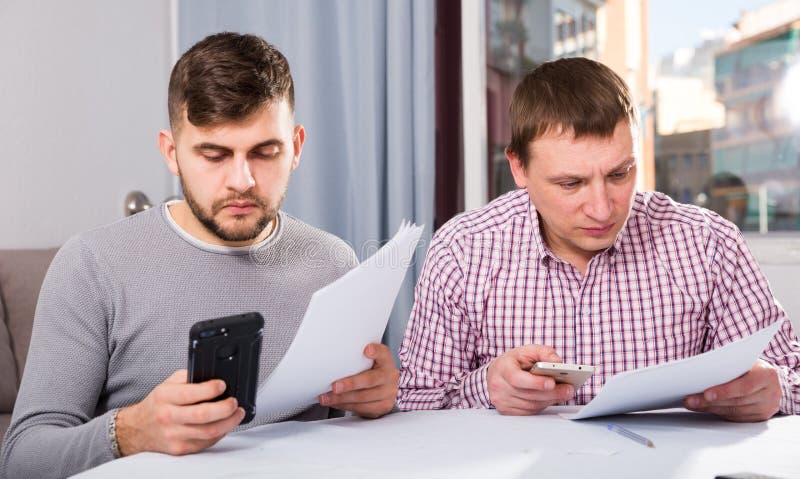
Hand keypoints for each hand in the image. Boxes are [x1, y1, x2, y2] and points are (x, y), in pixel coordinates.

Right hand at [115, 370, 244, 455]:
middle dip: (225, 408)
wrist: (138, 429)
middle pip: (203, 415)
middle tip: (234, 402)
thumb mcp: (168, 384)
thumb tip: (215, 376)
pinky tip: (224, 425)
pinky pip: (206, 443)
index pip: (191, 393)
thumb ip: (190, 378)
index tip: (223, 385)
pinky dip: (220, 433)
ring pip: (208, 432)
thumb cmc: (158, 404)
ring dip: (229, 422)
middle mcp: (168, 417)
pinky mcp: (180, 449)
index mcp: (165, 397)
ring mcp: (173, 435)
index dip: (211, 389)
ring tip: (236, 413)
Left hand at [318, 343, 398, 417]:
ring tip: (327, 397)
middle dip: (350, 384)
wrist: (384, 388)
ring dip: (342, 399)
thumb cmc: (371, 371)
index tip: (367, 350)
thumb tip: (332, 355)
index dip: (376, 351)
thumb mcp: (368, 360)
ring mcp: (388, 393)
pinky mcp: (383, 406)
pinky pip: (363, 408)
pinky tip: (335, 403)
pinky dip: (346, 406)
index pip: (383, 353)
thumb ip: (357, 357)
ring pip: (364, 398)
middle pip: (370, 380)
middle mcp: (390, 376)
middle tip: (335, 386)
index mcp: (386, 361)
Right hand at [487, 345, 574, 414]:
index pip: (517, 378)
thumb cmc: (515, 361)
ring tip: (565, 393)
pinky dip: (543, 405)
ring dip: (550, 400)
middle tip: (569, 389)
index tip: (552, 382)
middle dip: (551, 393)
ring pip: (531, 405)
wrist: (497, 372)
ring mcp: (501, 400)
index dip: (535, 382)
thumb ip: (545, 353)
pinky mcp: (506, 411)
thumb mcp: (529, 350)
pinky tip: (551, 398)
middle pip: (528, 394)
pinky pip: (529, 412)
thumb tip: (559, 363)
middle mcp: (499, 386)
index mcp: (502, 368)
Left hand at [684, 359, 781, 421]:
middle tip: (690, 400)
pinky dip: (720, 413)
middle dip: (710, 402)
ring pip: (735, 411)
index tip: (706, 394)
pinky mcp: (761, 416)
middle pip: (737, 401)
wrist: (767, 376)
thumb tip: (699, 374)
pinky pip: (737, 418)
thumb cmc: (749, 366)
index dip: (724, 391)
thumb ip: (728, 367)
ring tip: (693, 404)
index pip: (744, 387)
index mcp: (767, 374)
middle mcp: (771, 392)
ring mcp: (768, 406)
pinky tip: (707, 408)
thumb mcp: (743, 361)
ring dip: (711, 409)